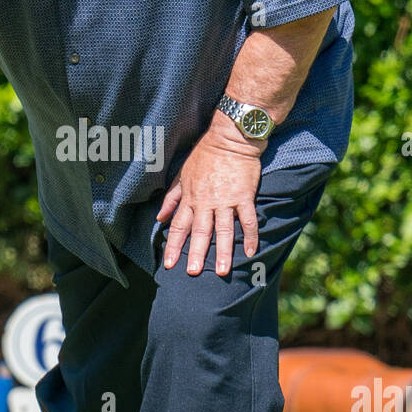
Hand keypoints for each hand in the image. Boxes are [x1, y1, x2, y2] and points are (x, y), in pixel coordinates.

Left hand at [155, 113, 263, 274]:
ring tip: (223, 271)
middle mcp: (206, 202)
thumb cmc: (205, 155)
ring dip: (223, 251)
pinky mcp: (244, 196)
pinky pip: (247, 219)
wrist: (230, 138)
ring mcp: (226, 200)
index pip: (178, 226)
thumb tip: (160, 217)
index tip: (169, 264)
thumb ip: (171, 198)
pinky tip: (251, 252)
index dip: (173, 245)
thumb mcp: (181, 175)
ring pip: (223, 230)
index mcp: (190, 198)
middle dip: (195, 253)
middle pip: (199, 232)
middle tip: (193, 273)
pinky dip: (250, 235)